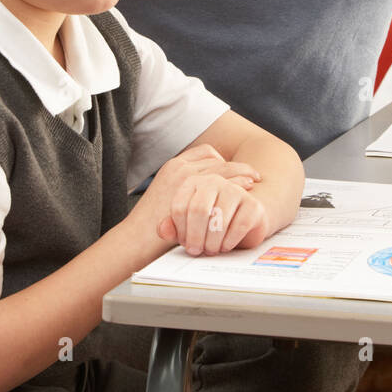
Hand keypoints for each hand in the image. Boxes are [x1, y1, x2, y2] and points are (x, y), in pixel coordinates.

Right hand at [127, 144, 263, 254]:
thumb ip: (187, 192)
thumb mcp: (168, 201)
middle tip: (253, 175)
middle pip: (217, 159)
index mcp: (173, 166)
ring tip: (253, 181)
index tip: (233, 170)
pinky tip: (247, 192)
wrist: (137, 238)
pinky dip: (238, 185)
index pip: (205, 152)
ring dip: (241, 174)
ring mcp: (188, 179)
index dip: (222, 160)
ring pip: (223, 169)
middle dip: (237, 166)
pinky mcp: (195, 194)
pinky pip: (224, 184)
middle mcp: (181, 168)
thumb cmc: (152, 226)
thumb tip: (208, 193)